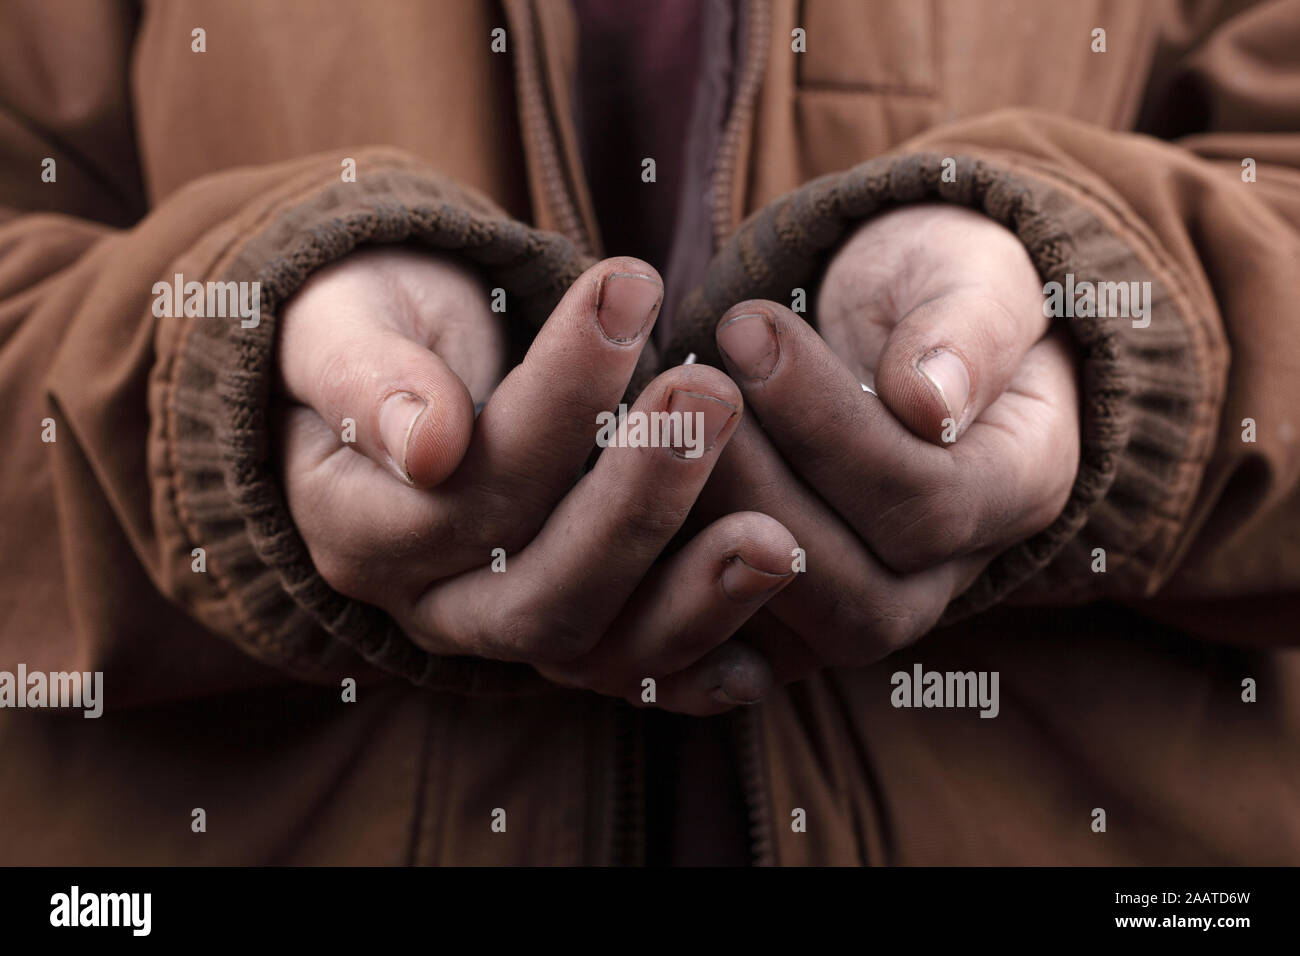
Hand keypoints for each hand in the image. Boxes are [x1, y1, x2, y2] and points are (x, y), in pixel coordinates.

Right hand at [275, 248, 796, 712]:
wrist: (400, 378)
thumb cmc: (377, 328)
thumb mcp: (347, 322)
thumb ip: (370, 376)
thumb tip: (430, 443)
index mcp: (354, 527)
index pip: (460, 492)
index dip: (552, 403)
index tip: (628, 286)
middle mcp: (427, 602)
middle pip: (538, 593)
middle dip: (636, 502)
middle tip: (713, 393)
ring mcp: (502, 630)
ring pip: (598, 650)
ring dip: (694, 596)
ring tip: (778, 536)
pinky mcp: (571, 637)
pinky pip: (636, 677)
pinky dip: (703, 670)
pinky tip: (767, 653)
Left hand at [695, 204, 1079, 679]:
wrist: (895, 327)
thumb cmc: (936, 287)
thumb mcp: (968, 271)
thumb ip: (965, 326)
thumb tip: (929, 400)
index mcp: (1015, 485)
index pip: (929, 505)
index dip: (827, 427)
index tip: (746, 324)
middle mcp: (948, 573)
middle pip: (860, 600)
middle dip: (758, 490)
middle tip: (687, 387)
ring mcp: (867, 604)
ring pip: (789, 633)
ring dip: (706, 536)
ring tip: (654, 428)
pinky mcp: (789, 615)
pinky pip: (727, 640)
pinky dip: (669, 578)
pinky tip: (619, 491)